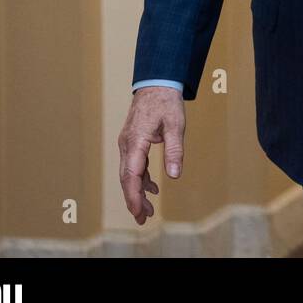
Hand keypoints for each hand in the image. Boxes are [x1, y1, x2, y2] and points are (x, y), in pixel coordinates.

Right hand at [118, 86, 185, 225]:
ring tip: (149, 210)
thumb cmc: (166, 102)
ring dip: (138, 191)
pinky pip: (134, 165)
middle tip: (143, 219)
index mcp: (136, 140)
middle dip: (134, 200)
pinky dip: (141, 178)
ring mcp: (128, 143)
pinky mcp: (132, 142)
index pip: (131, 174)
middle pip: (126, 178)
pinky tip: (153, 188)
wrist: (156, 83)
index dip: (134, 195)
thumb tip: (174, 176)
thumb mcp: (175, 125)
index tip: (139, 212)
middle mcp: (127, 144)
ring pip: (129, 173)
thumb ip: (174, 150)